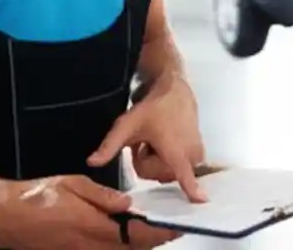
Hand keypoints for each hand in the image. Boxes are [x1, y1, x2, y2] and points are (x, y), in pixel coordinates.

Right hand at [0, 175, 179, 248]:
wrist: (4, 216)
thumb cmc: (37, 195)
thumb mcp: (72, 184)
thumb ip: (102, 195)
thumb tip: (128, 203)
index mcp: (92, 226)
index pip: (135, 235)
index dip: (158, 234)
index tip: (176, 227)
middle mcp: (90, 247)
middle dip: (153, 242)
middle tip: (169, 230)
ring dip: (137, 247)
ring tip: (152, 234)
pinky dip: (118, 248)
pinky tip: (124, 238)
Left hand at [88, 76, 207, 202]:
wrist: (174, 90)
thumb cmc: (151, 108)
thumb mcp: (127, 125)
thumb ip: (109, 146)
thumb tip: (91, 162)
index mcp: (174, 150)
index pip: (183, 173)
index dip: (190, 188)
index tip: (201, 201)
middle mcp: (190, 155)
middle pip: (158, 176)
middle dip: (147, 163)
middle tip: (145, 143)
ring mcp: (197, 156)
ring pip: (166, 173)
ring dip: (157, 161)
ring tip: (155, 141)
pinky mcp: (200, 154)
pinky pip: (177, 168)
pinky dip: (168, 160)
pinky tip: (165, 143)